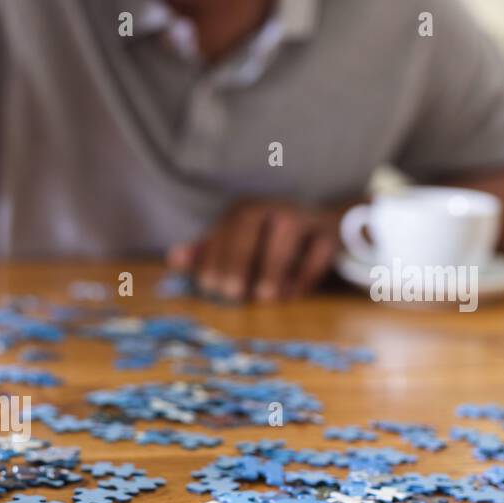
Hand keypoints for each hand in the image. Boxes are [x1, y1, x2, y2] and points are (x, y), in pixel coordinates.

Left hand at [167, 200, 341, 301]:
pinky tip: (290, 296)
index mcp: (247, 209)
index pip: (227, 225)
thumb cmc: (267, 243)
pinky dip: (306, 273)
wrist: (321, 227)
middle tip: (231, 294)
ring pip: (288, 229)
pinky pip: (320, 248)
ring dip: (274, 264)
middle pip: (253, 219)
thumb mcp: (234, 247)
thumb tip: (173, 259)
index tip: (208, 286)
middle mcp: (274, 206)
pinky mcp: (330, 234)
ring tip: (263, 297)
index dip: (216, 255)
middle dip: (239, 257)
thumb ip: (206, 254)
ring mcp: (305, 216)